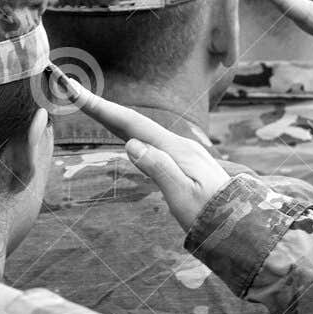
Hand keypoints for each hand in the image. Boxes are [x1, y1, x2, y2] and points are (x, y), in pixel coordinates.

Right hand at [54, 77, 230, 228]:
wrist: (242, 224)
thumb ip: (158, 168)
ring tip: (87, 104)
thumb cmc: (213, 215)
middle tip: (71, 89)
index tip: (74, 91)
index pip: (130, 124)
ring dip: (112, 116)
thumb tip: (130, 144)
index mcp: (175, 149)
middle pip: (131, 121)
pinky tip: (120, 130)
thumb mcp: (183, 197)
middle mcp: (177, 144)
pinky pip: (147, 140)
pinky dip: (127, 130)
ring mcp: (180, 151)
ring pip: (139, 129)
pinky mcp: (181, 161)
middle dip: (100, 106)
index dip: (100, 108)